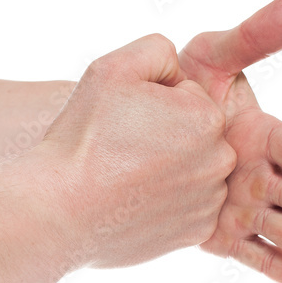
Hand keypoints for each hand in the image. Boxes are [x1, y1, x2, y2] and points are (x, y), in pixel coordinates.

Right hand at [24, 34, 234, 269]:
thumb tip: (179, 71)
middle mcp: (221, 161)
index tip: (126, 120)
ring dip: (167, 170)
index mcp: (208, 117)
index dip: (152, 103)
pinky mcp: (196, 232)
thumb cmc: (85, 137)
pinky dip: (165, 204)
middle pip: (195, 135)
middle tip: (124, 148)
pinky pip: (186, 207)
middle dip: (166, 135)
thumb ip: (158, 50)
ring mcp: (210, 201)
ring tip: (126, 177)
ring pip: (191, 171)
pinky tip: (133, 203)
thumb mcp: (116, 67)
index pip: (187, 96)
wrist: (60, 208)